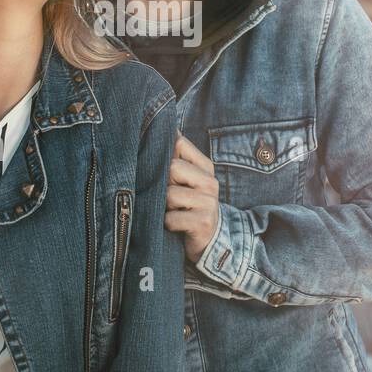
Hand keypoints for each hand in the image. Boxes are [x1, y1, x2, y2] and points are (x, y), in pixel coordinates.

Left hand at [166, 134, 220, 262]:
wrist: (210, 242)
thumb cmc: (190, 207)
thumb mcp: (187, 181)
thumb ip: (176, 158)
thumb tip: (163, 129)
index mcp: (205, 167)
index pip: (179, 143)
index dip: (163, 154)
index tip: (161, 168)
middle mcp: (210, 182)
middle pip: (172, 167)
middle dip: (163, 184)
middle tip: (169, 198)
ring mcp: (209, 202)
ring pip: (169, 195)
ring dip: (164, 207)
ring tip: (173, 212)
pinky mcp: (203, 222)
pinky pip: (171, 218)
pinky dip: (168, 224)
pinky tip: (176, 226)